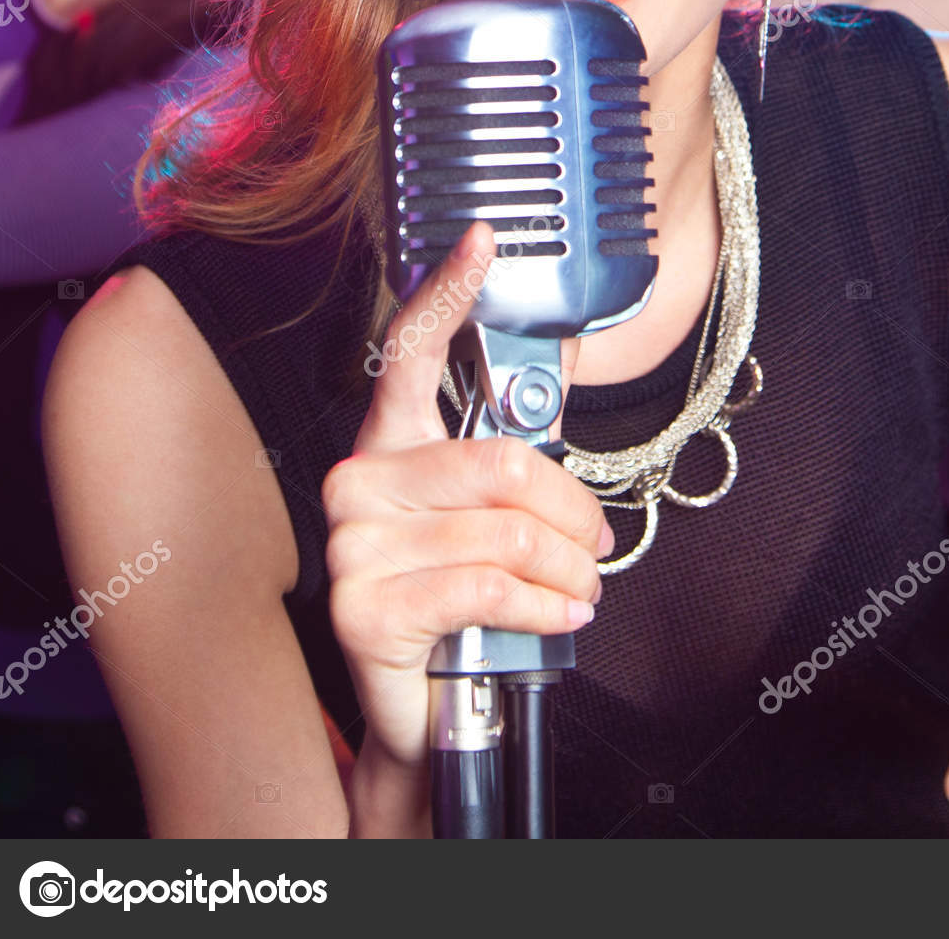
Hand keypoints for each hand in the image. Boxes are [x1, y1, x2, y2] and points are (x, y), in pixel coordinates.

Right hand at [323, 221, 609, 776]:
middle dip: (574, 512)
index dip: (449, 291)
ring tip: (578, 587)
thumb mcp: (485, 517)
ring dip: (569, 568)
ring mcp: (353, 543)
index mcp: (391, 444)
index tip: (483, 239)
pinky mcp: (364, 606)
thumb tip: (557, 385)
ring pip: (506, 531)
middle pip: (501, 462)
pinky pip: (487, 587)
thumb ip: (507, 459)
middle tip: (596, 545)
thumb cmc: (461, 599)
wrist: (426, 709)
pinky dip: (545, 604)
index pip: (412, 351)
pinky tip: (560, 615)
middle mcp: (359, 481)